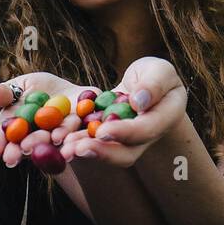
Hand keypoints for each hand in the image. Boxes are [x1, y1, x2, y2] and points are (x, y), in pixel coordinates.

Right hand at [0, 72, 92, 167]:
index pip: (3, 138)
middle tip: (15, 156)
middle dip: (20, 150)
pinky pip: (76, 137)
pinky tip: (74, 140)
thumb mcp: (22, 86)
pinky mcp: (78, 135)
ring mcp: (56, 139)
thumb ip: (6, 93)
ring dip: (49, 142)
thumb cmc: (39, 89)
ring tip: (50, 139)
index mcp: (16, 128)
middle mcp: (34, 138)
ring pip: (51, 142)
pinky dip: (75, 139)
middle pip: (25, 145)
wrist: (69, 92)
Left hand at [60, 56, 186, 166]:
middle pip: (126, 153)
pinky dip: (75, 143)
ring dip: (85, 151)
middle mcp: (145, 138)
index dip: (126, 132)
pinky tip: (59, 141)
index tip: (104, 130)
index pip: (147, 129)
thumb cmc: (153, 75)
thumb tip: (139, 101)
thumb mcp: (159, 70)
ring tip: (65, 147)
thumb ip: (154, 83)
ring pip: (106, 154)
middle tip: (77, 148)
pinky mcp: (105, 141)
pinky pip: (91, 145)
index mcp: (165, 118)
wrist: (141, 86)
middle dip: (101, 152)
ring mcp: (125, 143)